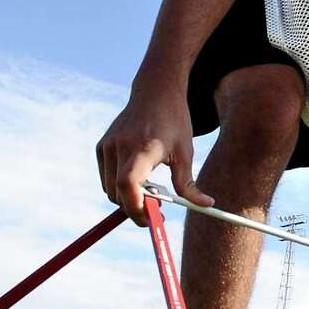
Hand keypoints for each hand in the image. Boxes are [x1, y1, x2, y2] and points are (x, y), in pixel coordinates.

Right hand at [95, 87, 213, 226]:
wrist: (155, 91)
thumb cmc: (174, 121)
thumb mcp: (186, 152)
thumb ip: (189, 183)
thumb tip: (206, 206)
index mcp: (144, 147)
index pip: (129, 184)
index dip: (136, 207)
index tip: (153, 217)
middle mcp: (121, 146)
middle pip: (118, 194)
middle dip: (136, 209)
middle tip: (157, 209)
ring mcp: (108, 146)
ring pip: (110, 190)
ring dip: (127, 199)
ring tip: (150, 190)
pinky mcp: (102, 146)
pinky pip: (106, 179)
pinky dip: (119, 187)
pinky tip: (138, 177)